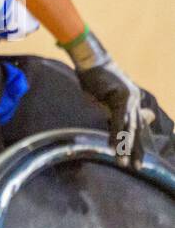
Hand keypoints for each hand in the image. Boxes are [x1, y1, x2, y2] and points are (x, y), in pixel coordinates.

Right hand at [62, 29, 145, 168]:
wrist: (91, 59)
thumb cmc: (94, 75)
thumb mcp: (105, 95)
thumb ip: (113, 108)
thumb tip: (116, 117)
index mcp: (131, 100)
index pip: (136, 126)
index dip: (137, 143)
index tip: (137, 159)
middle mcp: (134, 100)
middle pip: (136, 130)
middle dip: (135, 150)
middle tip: (137, 168)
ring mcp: (129, 98)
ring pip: (127, 128)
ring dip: (125, 146)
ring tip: (123, 162)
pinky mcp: (120, 97)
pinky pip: (117, 120)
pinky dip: (115, 134)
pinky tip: (113, 146)